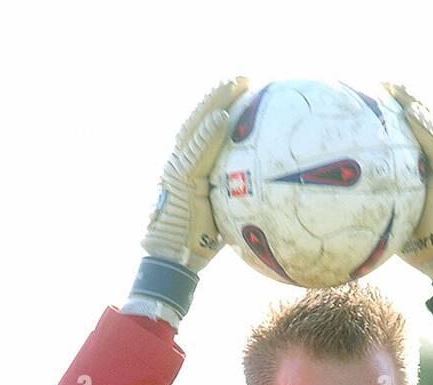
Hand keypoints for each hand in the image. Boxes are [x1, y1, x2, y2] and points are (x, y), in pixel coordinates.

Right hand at [141, 75, 250, 273]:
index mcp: (187, 167)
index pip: (204, 130)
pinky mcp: (179, 179)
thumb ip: (232, 199)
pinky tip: (223, 117)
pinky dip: (208, 133)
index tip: (241, 92)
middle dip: (220, 95)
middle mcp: (179, 161)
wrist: (171, 260)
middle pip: (200, 119)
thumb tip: (262, 198)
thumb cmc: (195, 245)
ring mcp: (177, 168)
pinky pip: (197, 152)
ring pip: (196, 126)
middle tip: (243, 77)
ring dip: (216, 102)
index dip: (220, 108)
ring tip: (235, 83)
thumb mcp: (219, 217)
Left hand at [381, 81, 432, 279]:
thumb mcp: (393, 216)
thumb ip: (378, 199)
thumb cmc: (416, 246)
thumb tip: (342, 199)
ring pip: (430, 127)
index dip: (397, 113)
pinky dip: (423, 127)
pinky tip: (409, 111)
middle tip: (381, 82)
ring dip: (412, 104)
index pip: (412, 134)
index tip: (376, 96)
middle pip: (422, 122)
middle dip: (403, 99)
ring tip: (394, 86)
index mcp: (426, 170)